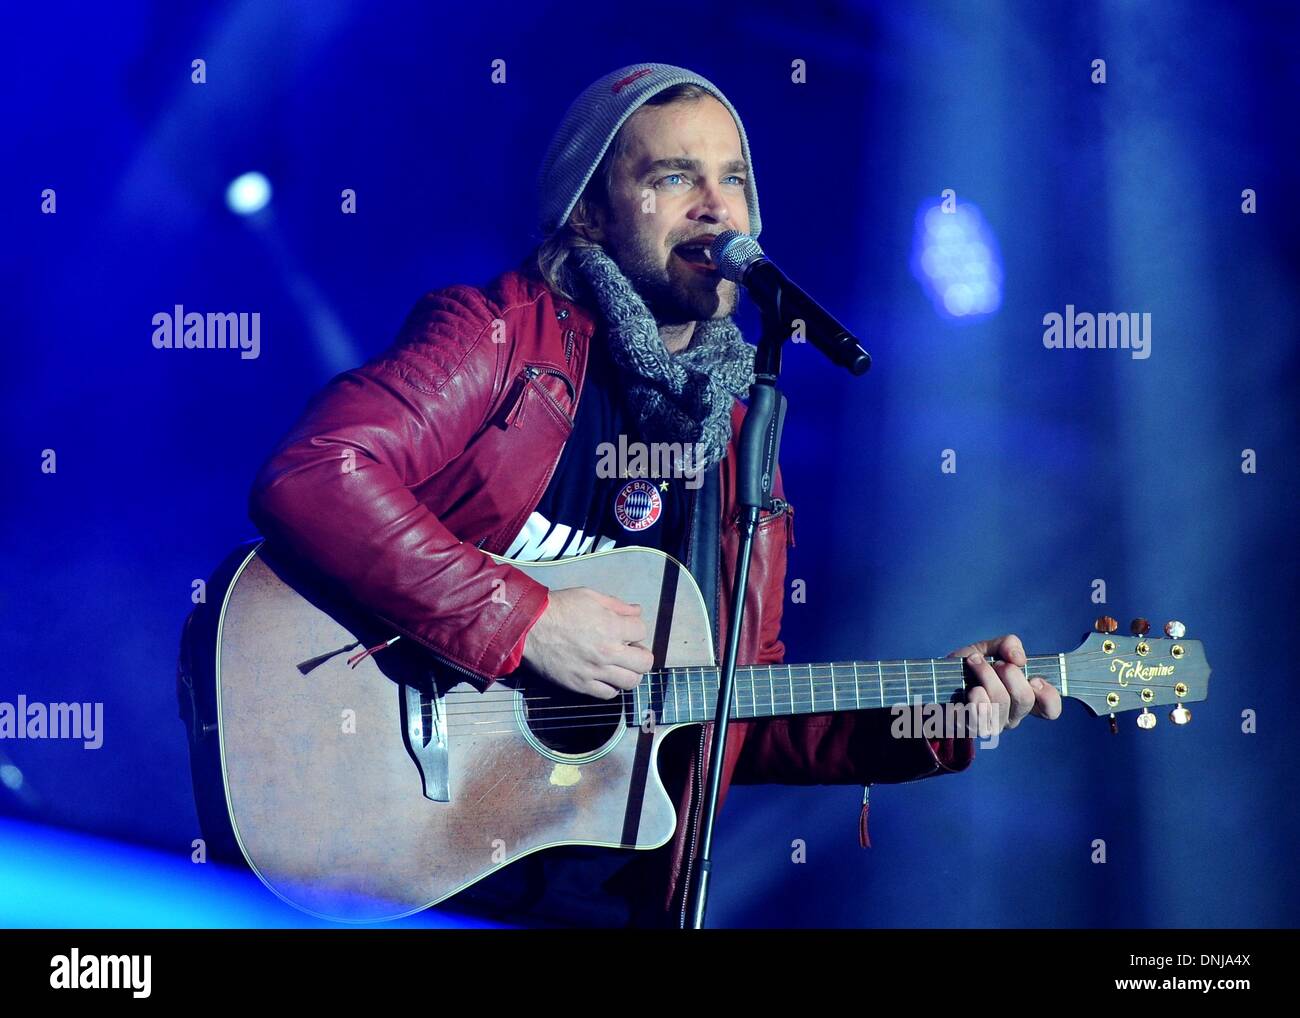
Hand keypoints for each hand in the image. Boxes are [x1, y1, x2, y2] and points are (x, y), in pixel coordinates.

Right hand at [520, 587, 653, 699]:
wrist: (530, 628)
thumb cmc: (559, 608)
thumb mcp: (590, 596)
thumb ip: (617, 605)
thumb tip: (636, 611)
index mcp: (612, 627)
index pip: (642, 631)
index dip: (635, 628)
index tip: (626, 628)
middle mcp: (608, 652)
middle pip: (645, 662)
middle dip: (640, 654)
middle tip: (629, 650)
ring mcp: (596, 671)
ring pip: (631, 682)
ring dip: (629, 672)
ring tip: (620, 666)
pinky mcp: (582, 685)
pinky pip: (608, 694)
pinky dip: (611, 687)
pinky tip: (605, 677)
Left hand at [947, 633, 1062, 735]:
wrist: (934, 679)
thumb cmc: (966, 666)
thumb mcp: (988, 648)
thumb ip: (1008, 645)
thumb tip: (1020, 659)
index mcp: (1022, 698)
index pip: (1050, 709)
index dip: (1048, 695)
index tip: (1034, 678)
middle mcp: (1011, 715)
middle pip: (1024, 700)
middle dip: (1011, 674)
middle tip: (996, 663)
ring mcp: (992, 724)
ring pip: (1001, 705)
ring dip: (988, 677)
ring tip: (974, 663)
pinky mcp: (970, 728)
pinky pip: (980, 719)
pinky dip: (976, 699)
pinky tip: (970, 688)